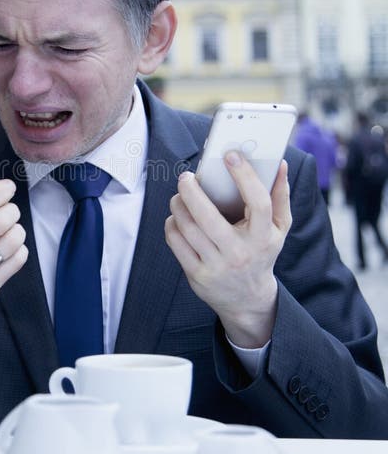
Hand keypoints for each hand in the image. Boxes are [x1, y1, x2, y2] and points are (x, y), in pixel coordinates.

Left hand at [164, 152, 291, 347]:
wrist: (248, 298)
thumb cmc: (262, 253)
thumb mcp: (279, 228)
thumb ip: (280, 195)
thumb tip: (281, 164)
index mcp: (264, 237)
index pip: (258, 202)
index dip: (245, 176)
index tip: (230, 155)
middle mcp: (240, 252)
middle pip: (209, 216)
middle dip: (192, 191)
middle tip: (187, 177)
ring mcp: (217, 265)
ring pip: (188, 228)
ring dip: (179, 205)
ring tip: (181, 195)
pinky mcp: (197, 275)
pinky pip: (176, 242)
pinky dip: (172, 224)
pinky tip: (177, 217)